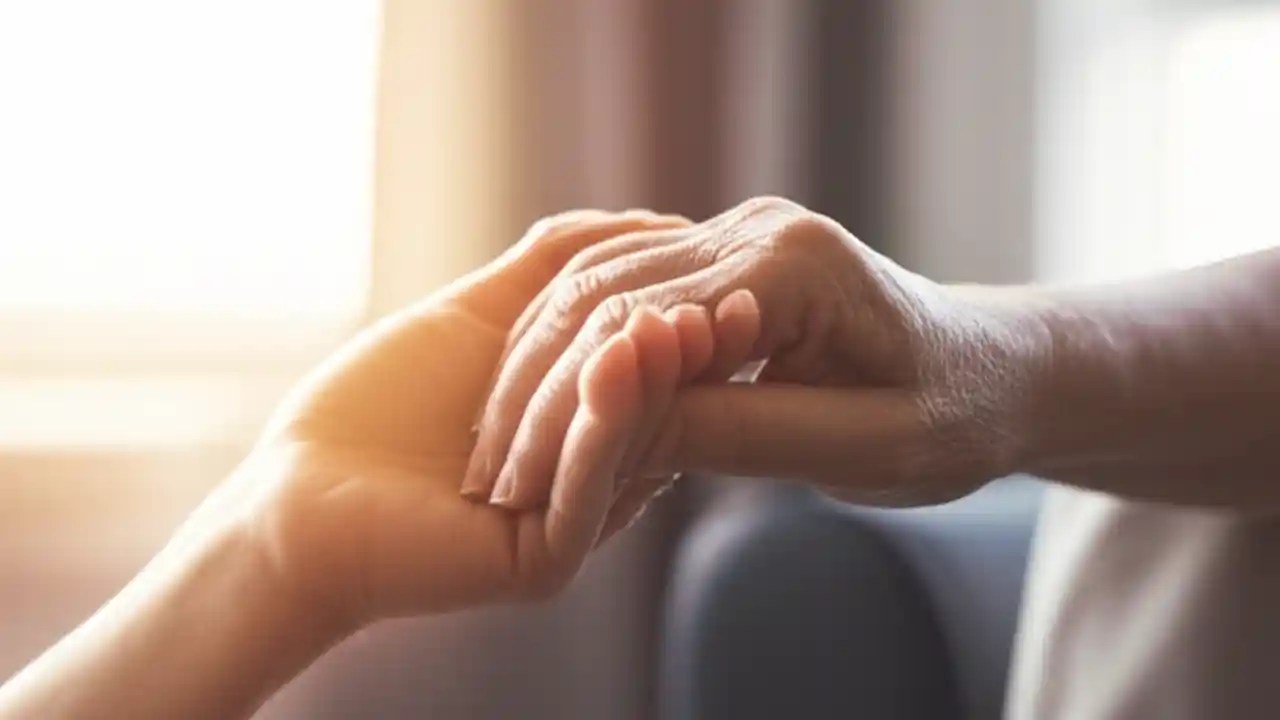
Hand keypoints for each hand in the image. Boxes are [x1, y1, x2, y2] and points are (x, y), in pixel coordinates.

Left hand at [200, 210, 692, 629]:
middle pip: (647, 406)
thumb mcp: (473, 317)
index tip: (715, 265)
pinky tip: (623, 362)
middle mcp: (583, 474)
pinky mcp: (546, 561)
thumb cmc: (373, 407)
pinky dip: (607, 425)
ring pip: (627, 446)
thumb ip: (549, 270)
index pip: (638, 363)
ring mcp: (569, 520)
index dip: (672, 312)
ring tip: (683, 320)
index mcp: (574, 423)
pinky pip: (588, 490)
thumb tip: (640, 221)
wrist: (297, 500)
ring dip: (656, 381)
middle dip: (681, 351)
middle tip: (734, 300)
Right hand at [464, 196, 1050, 516]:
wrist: (992, 372)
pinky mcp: (725, 254)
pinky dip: (573, 342)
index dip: (574, 406)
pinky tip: (538, 399)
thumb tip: (624, 430)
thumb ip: (747, 431)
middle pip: (606, 295)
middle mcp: (756, 229)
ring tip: (497, 446)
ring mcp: (738, 233)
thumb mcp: (866, 446)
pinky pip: (624, 284)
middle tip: (487, 474)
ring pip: (599, 283)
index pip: (647, 325)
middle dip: (538, 386)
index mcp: (795, 265)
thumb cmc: (952, 417)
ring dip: (540, 362)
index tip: (520, 482)